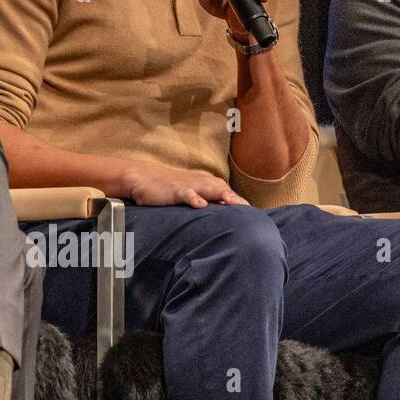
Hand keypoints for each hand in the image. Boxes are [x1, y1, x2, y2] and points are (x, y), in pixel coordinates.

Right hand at [123, 161, 247, 208]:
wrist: (143, 177)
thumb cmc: (169, 188)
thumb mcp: (192, 194)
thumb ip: (208, 203)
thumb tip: (225, 219)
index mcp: (208, 184)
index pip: (230, 195)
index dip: (241, 207)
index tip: (256, 221)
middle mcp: (202, 183)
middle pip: (225, 191)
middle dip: (239, 202)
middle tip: (254, 217)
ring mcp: (189, 185)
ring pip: (210, 189)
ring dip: (223, 196)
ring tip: (236, 206)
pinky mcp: (174, 190)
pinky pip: (186, 193)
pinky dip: (194, 197)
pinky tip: (200, 204)